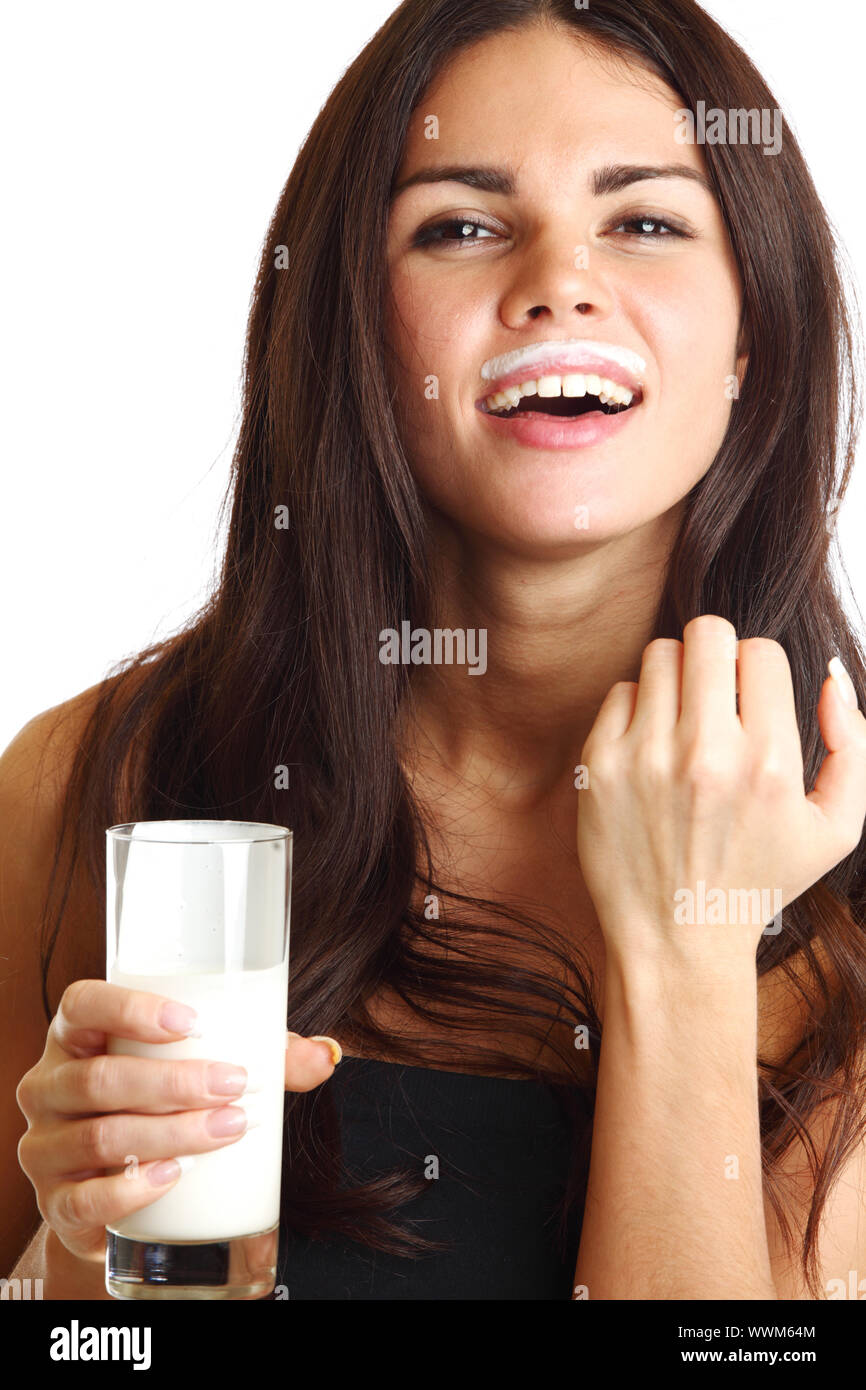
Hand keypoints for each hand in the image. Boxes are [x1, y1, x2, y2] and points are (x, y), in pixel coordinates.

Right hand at [16, 979, 338, 1263]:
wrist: (117, 1185)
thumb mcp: (206, 1065)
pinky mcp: (56, 1201)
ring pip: (100, 1136)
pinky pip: (83, 1199)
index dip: (130, 1008)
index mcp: (78, 1034)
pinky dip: (128, 1190)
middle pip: (99, 1078)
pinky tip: (171, 1177)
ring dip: (169, 1133)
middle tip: (234, 1085)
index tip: (191, 1021)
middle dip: (173, 1083)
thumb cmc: (160, 1102)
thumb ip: (265, 1055)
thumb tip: (328, 1054)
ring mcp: (46, 1146)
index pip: (84, 1004)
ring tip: (226, 1128)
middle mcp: (49, 1084)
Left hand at [576, 616, 865, 968]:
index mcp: (767, 765)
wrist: (677, 940)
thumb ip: (853, 746)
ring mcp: (646, 758)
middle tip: (716, 691)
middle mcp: (705, 755)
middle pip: (707, 634)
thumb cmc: (756, 883)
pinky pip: (620, 691)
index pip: (761, 651)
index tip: (752, 699)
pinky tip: (653, 747)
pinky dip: (638, 710)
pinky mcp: (600, 766)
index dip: (760, 668)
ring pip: (659, 655)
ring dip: (676, 679)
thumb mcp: (836, 828)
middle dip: (717, 653)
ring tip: (684, 721)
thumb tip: (830, 676)